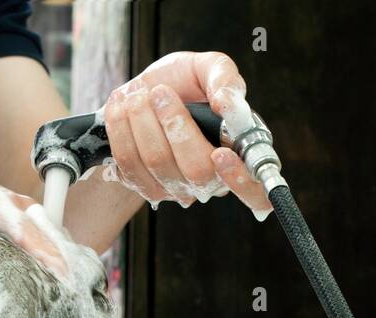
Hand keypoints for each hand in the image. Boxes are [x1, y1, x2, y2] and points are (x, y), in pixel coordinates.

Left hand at [102, 51, 271, 218]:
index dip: (240, 179)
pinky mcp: (148, 187)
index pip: (255, 191)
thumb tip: (228, 104)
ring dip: (142, 122)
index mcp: (240, 152)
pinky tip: (121, 107)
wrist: (141, 94)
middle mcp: (212, 179)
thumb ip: (224, 78)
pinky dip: (121, 130)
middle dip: (173, 126)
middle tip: (159, 92)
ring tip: (137, 94)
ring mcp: (179, 188)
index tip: (221, 154)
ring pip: (159, 165)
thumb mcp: (208, 67)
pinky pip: (130, 165)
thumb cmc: (183, 82)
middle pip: (197, 172)